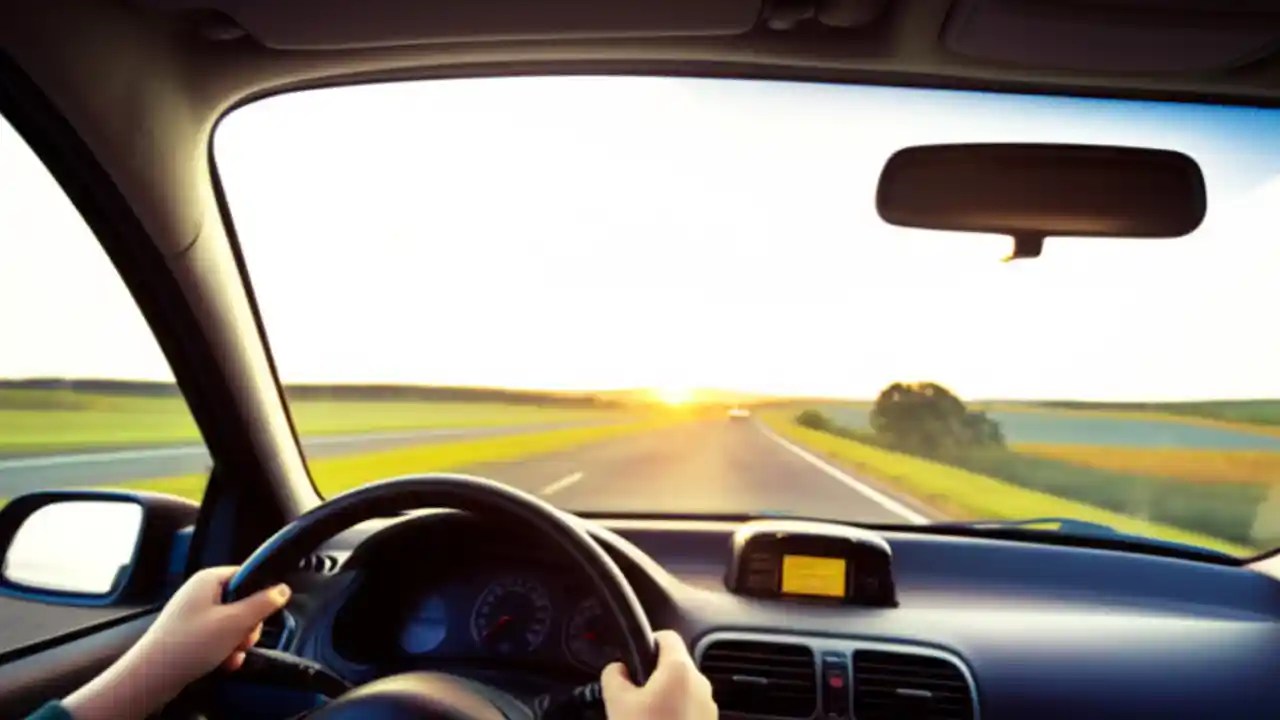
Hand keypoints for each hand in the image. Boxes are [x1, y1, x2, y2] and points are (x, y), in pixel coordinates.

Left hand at [63, 566, 290, 719]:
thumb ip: (263, 604)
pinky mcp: (191, 634)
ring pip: (233, 622)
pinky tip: (224, 663)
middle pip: (242, 601)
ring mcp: (194, 614)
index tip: (263, 614)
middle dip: (248, 625)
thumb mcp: (235, 622)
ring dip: (238, 641)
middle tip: (243, 639)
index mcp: (209, 579)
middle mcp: (201, 592)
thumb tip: (284, 588)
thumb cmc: (190, 644)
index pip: (247, 575)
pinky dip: (225, 649)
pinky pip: (218, 636)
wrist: (152, 677)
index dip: (260, 594)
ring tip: (231, 655)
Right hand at [601, 630, 716, 719]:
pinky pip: (689, 710)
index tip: (633, 660)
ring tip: (643, 719)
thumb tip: (618, 669)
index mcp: (679, 669)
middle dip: (652, 677)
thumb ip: (614, 675)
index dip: (646, 643)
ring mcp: (708, 707)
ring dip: (663, 698)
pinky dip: (674, 715)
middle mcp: (700, 684)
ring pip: (681, 690)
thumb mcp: (617, 703)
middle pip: (673, 665)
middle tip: (632, 697)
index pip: (665, 636)